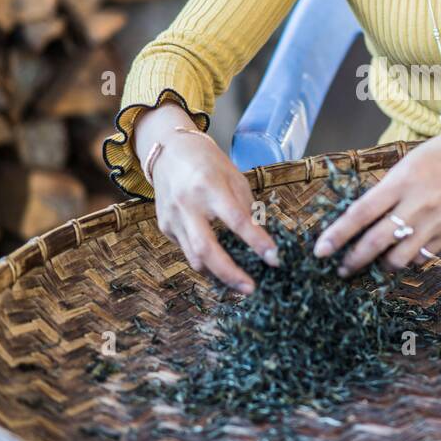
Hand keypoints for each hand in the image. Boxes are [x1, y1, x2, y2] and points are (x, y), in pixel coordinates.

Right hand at [134, 102, 276, 293]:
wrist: (169, 151)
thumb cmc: (208, 163)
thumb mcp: (233, 176)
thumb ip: (244, 208)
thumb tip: (260, 240)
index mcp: (209, 187)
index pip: (236, 220)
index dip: (257, 242)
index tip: (274, 258)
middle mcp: (187, 205)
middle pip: (207, 249)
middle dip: (230, 274)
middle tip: (251, 289)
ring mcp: (172, 218)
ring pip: (194, 258)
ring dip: (218, 274)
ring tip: (239, 282)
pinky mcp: (165, 227)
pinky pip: (188, 251)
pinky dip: (206, 261)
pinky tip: (220, 265)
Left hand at [312, 123, 440, 276]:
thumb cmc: (439, 155)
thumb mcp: (406, 163)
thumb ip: (384, 191)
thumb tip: (358, 220)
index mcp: (401, 181)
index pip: (361, 213)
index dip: (337, 235)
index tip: (320, 251)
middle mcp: (418, 204)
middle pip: (376, 242)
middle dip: (353, 260)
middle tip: (340, 269)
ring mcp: (436, 221)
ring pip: (399, 259)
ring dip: (380, 265)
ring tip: (373, 263)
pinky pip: (421, 258)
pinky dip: (407, 260)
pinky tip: (402, 253)